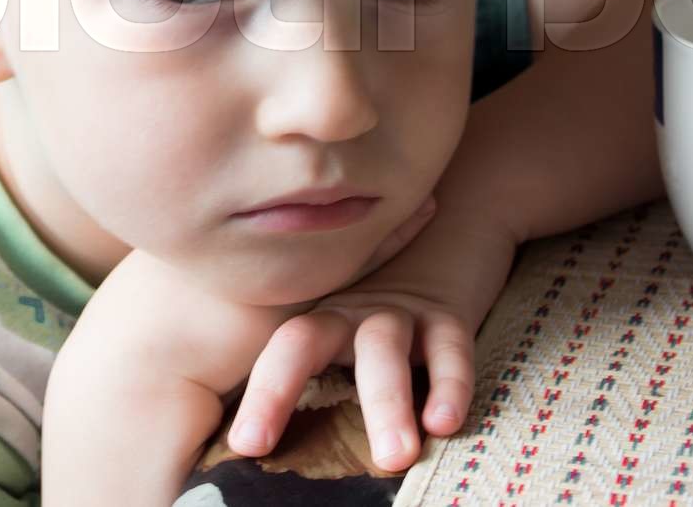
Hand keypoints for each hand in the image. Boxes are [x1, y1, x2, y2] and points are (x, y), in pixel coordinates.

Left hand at [225, 213, 519, 472]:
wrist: (447, 235)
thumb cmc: (381, 315)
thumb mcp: (340, 339)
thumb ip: (310, 384)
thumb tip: (252, 456)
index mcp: (315, 324)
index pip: (275, 352)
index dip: (257, 393)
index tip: (242, 442)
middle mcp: (346, 313)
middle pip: (302, 341)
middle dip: (275, 391)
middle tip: (254, 446)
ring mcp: (397, 310)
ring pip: (381, 349)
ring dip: (385, 403)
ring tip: (394, 457)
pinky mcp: (447, 315)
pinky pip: (449, 347)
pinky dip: (449, 384)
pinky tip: (444, 423)